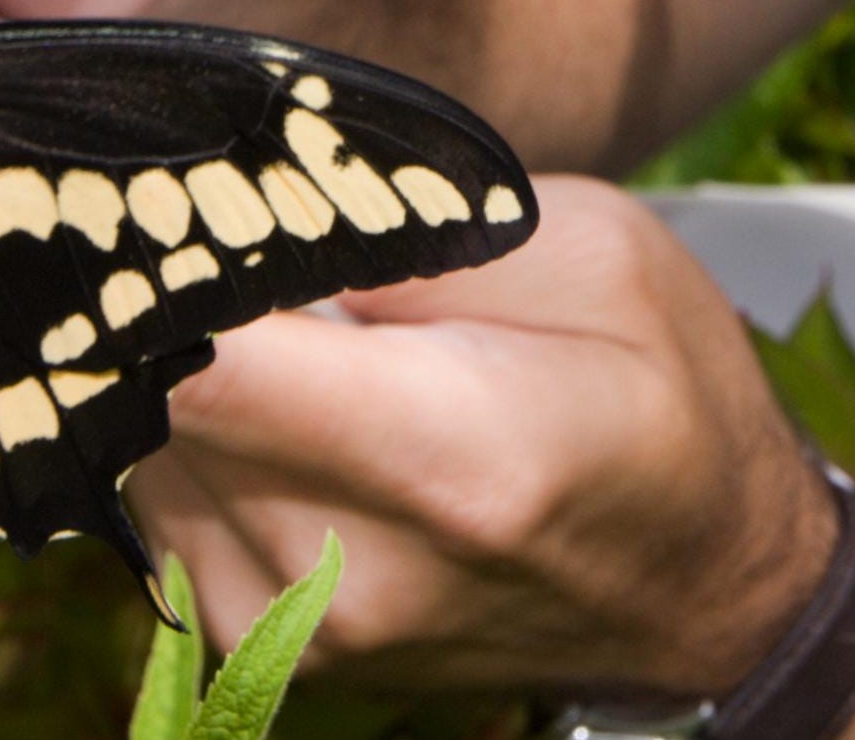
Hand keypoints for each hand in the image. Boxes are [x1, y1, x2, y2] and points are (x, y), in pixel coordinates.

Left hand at [130, 179, 837, 694]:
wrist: (710, 586)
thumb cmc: (665, 391)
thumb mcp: (593, 251)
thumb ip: (417, 231)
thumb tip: (253, 215)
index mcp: (450, 457)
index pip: (204, 372)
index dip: (155, 273)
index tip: (172, 205)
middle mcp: (357, 570)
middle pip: (157, 407)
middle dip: (181, 308)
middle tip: (258, 247)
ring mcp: (306, 628)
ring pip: (144, 456)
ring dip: (188, 378)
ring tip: (306, 341)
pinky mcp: (270, 648)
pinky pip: (166, 510)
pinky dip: (202, 444)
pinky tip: (292, 412)